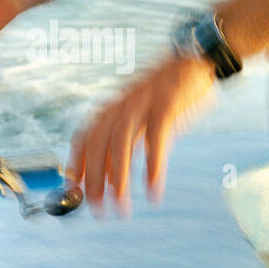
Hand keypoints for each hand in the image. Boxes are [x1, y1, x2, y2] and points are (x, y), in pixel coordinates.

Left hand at [67, 56, 215, 214]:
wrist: (195, 59)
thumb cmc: (168, 95)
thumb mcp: (141, 118)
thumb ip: (125, 143)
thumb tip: (108, 178)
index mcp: (113, 107)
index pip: (84, 137)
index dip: (76, 164)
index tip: (73, 190)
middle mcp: (122, 104)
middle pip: (98, 142)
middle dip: (94, 177)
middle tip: (97, 208)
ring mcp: (144, 102)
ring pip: (121, 141)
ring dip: (118, 176)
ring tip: (120, 204)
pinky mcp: (168, 103)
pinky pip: (156, 138)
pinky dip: (153, 165)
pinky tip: (153, 189)